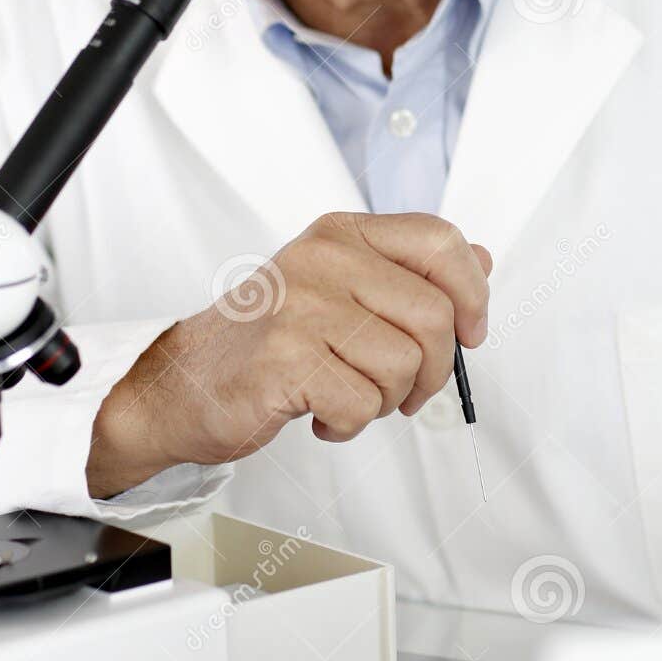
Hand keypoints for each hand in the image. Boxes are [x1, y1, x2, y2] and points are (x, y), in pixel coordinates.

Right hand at [87, 211, 490, 497]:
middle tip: (402, 391)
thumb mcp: (341, 288)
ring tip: (347, 396)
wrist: (180, 383)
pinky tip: (320, 414)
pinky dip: (348, 425)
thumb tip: (481, 260)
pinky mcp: (284, 359)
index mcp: (342, 235)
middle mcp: (323, 260)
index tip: (469, 332)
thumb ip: (409, 273)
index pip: (439, 240)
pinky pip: (361, 405)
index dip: (471, 292)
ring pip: (402, 366)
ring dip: (385, 401)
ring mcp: (301, 307)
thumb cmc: (264, 340)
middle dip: (431, 371)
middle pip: (434, 316)